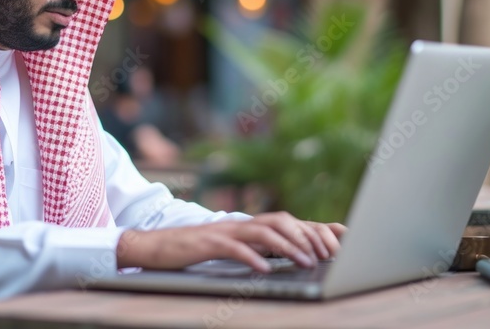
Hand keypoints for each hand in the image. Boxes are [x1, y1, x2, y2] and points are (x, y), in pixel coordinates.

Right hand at [116, 212, 346, 272]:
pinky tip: (265, 269)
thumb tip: (282, 255)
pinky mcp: (208, 243)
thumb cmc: (192, 249)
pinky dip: (252, 257)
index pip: (287, 221)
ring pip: (263, 232)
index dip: (312, 230)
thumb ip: (254, 246)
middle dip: (307, 237)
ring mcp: (224, 232)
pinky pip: (234, 248)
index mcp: (246, 225)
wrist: (154, 245)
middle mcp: (239, 224)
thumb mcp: (229, 247)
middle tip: (327, 255)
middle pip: (281, 221)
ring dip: (288, 247)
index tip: (335, 243)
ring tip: (306, 262)